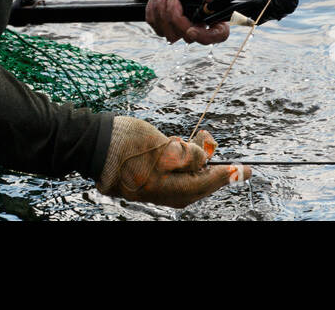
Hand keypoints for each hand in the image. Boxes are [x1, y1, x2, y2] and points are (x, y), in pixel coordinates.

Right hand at [95, 117, 247, 208]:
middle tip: (233, 165)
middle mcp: (156, 194)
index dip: (225, 177)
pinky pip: (170, 180)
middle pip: (194, 189)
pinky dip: (182, 169)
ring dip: (197, 167)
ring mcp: (147, 189)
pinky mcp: (141, 182)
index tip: (244, 170)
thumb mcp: (160, 144)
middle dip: (213, 174)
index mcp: (161, 187)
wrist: (89, 142)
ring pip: (183, 184)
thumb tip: (204, 161)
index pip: (201, 184)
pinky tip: (184, 155)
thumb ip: (185, 155)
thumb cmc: (123, 141)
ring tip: (202, 147)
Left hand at [146, 0, 229, 44]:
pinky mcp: (166, 22)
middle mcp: (199, 19)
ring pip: (172, 36)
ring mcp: (182, 22)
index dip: (207, 37)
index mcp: (213, 9)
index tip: (192, 30)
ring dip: (163, 16)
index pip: (219, 33)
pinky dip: (153, 15)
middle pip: (191, 37)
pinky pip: (158, 30)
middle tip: (172, 1)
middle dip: (177, 21)